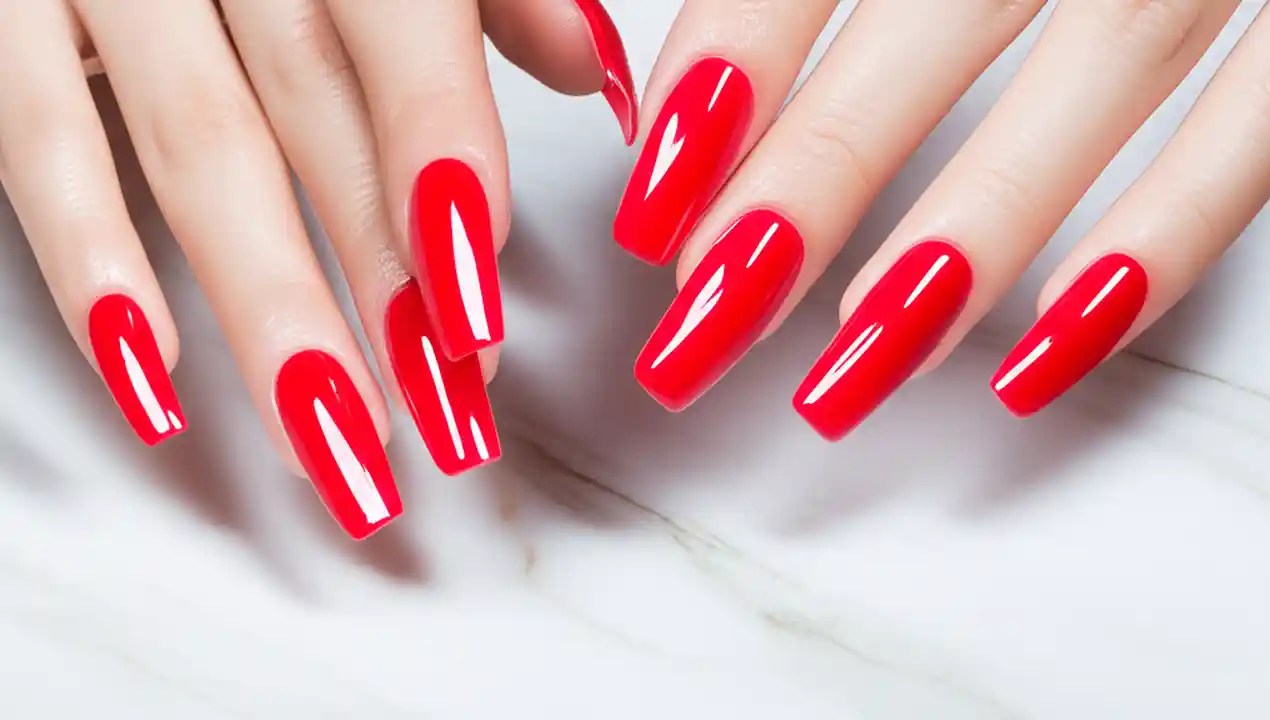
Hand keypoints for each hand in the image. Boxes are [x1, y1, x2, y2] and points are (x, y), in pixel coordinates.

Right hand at [0, 0, 635, 537]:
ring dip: (271, 310)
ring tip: (337, 442)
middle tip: (445, 414)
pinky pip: (36, 139)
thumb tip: (587, 69)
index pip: (402, 32)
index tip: (479, 304)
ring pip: (198, 151)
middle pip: (313, 113)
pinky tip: (157, 380)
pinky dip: (92, 259)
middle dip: (385, 274)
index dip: (442, 161)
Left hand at [617, 0, 1269, 438]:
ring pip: (1093, 83)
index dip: (730, 69)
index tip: (655, 204)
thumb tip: (689, 92)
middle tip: (705, 317)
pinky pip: (1260, 130)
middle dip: (808, 185)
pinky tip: (1044, 348)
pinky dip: (1161, 244)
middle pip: (934, 26)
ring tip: (849, 366)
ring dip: (963, 239)